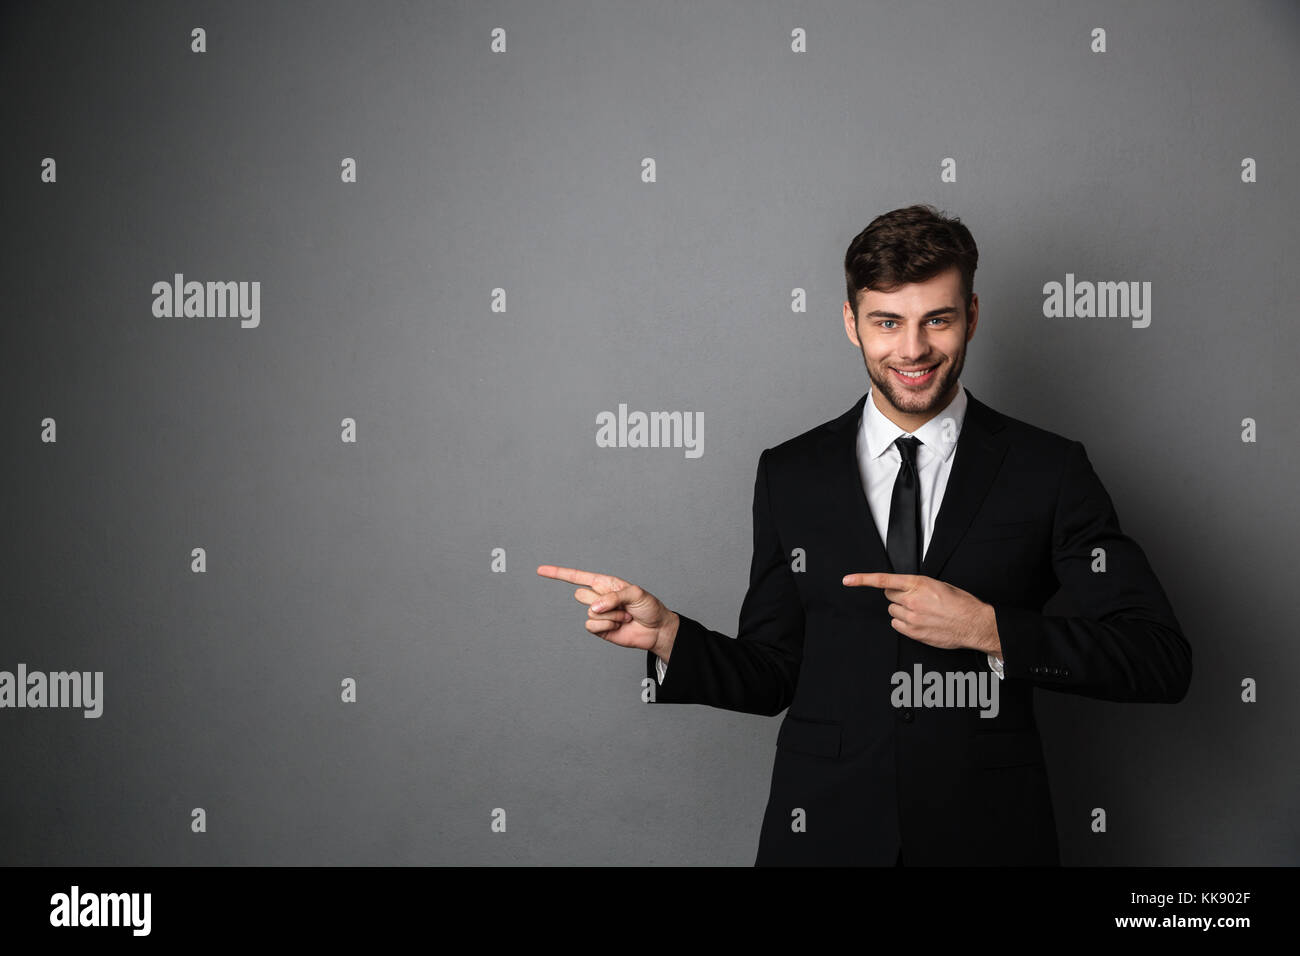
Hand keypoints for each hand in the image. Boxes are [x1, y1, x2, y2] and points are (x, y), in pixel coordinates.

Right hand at [536, 564, 679, 660]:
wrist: (655, 630)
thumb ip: (613, 597)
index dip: (558, 573)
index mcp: (605, 583)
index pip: (577, 577)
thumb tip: (594, 607)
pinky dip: (607, 626)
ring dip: (610, 616)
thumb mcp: (635, 594)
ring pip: (590, 612)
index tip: (540, 570)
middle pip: (581, 595)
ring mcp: (598, 614)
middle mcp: (598, 597)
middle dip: (601, 600)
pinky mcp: (599, 629)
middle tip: (620, 605)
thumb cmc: (648, 607)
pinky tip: (619, 626)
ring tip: (625, 616)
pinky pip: (591, 626)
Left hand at [841, 571, 998, 654]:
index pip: (884, 580)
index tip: (847, 580)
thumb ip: (917, 585)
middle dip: (898, 595)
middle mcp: (912, 600)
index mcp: (918, 584)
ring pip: (893, 611)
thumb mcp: (939, 585)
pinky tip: (919, 622)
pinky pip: (897, 625)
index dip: (862, 579)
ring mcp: (911, 618)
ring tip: (921, 612)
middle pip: (889, 596)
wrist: (974, 623)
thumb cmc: (961, 603)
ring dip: (901, 610)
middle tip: (914, 598)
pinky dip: (904, 623)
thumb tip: (904, 587)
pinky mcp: (914, 633)